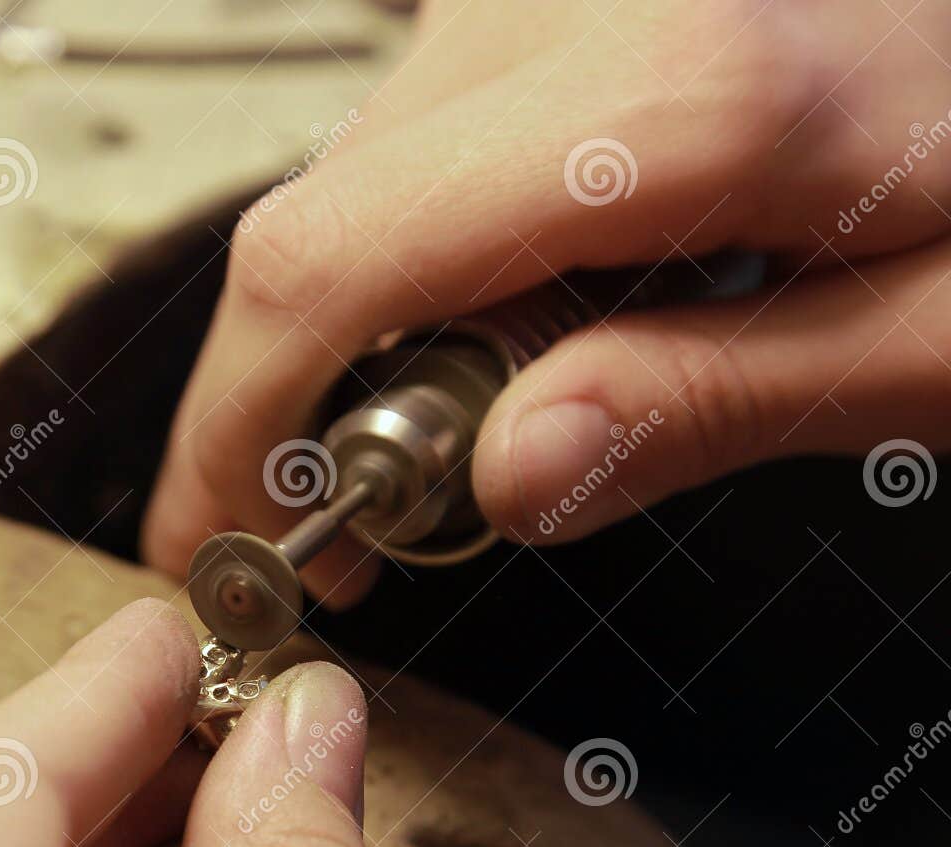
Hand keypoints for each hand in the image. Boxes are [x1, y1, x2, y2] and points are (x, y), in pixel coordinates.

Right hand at [143, 0, 950, 598]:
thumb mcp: (938, 336)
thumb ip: (714, 403)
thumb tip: (507, 473)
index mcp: (674, 102)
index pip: (330, 268)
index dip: (231, 429)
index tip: (218, 541)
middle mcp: (575, 5)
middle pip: (313, 230)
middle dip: (289, 410)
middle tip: (354, 536)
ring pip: (352, 187)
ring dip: (359, 340)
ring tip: (462, 431)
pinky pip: (415, 145)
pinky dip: (416, 264)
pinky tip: (505, 327)